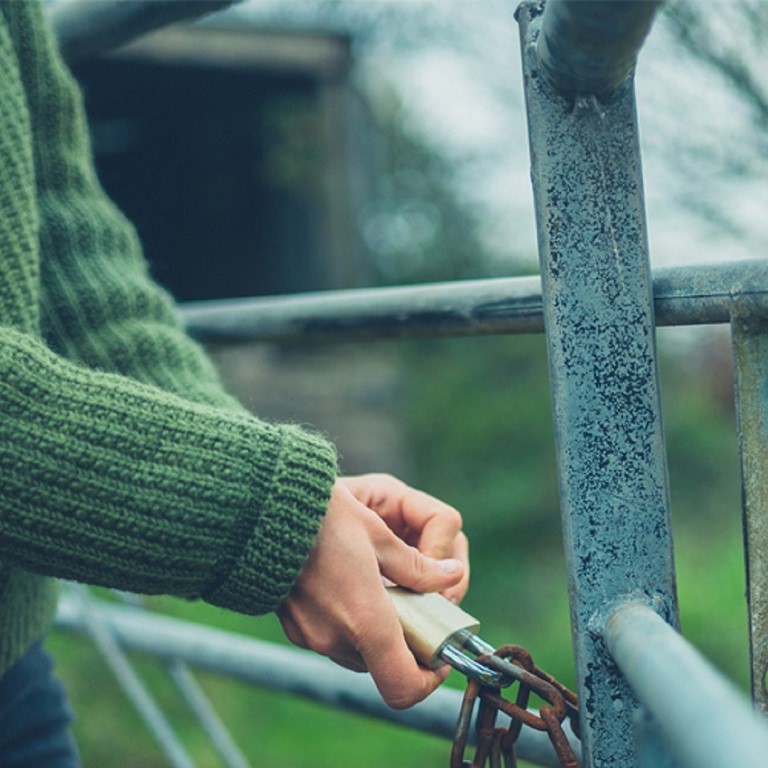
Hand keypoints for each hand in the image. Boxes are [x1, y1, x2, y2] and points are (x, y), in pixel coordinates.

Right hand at [277, 474, 468, 708]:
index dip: (429, 680)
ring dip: (376, 632)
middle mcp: (337, 639)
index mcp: (365, 620)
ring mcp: (311, 637)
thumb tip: (452, 577)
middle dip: (405, 643)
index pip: (404, 686)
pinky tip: (348, 585)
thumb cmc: (324, 518)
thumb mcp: (379, 535)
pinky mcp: (295, 629)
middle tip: (414, 606)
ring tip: (380, 589)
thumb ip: (419, 567)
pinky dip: (350, 624)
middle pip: (384, 666)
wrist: (261, 511)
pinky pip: (333, 639)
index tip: (439, 652)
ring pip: (359, 653)